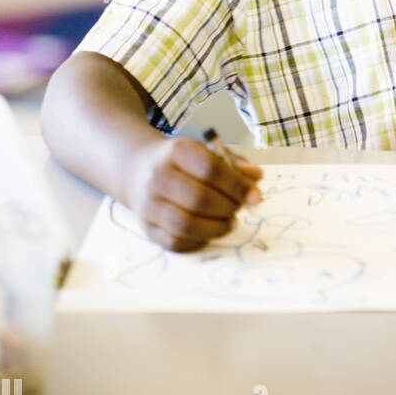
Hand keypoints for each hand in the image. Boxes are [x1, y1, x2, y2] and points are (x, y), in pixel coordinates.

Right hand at [127, 135, 263, 252]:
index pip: (211, 169)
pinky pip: (174, 243)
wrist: (139, 168)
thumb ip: (232, 164)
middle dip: (228, 208)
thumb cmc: (181, 161)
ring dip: (216, 228)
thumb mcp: (204, 152)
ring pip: (186, 225)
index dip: (237, 185)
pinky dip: (198, 241)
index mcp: (176, 151)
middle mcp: (158, 176)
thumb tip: (256, 177)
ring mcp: (148, 204)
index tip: (254, 196)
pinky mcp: (146, 227)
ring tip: (231, 223)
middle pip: (199, 199)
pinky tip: (210, 232)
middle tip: (240, 209)